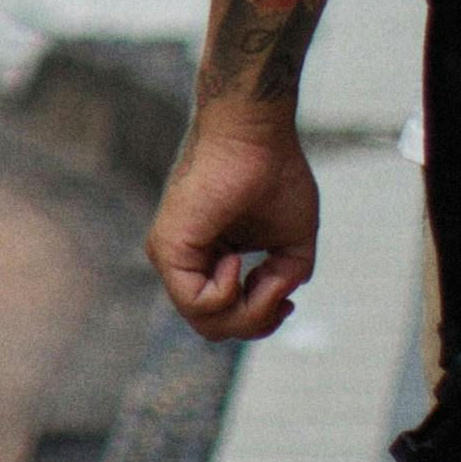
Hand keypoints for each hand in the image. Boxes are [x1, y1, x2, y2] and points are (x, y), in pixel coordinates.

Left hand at [150, 105, 321, 341]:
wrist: (255, 134)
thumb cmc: (275, 174)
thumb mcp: (292, 244)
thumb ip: (282, 281)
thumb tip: (267, 301)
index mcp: (210, 258)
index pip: (226, 316)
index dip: (262, 320)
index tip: (287, 300)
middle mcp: (186, 259)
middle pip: (215, 327)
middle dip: (256, 323)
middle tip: (279, 296)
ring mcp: (173, 255)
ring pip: (204, 321)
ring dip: (247, 311)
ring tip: (263, 276)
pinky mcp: (168, 246)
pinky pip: (195, 302)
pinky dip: (226, 293)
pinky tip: (236, 260)